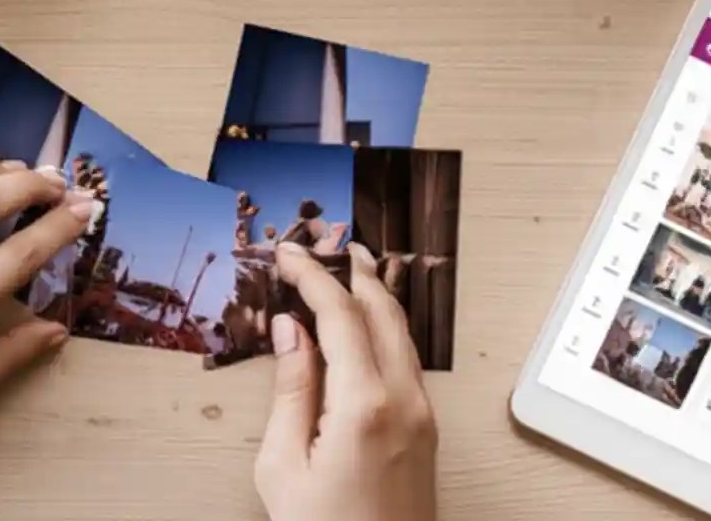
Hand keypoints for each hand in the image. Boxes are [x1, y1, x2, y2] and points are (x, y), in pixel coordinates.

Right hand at [255, 242, 438, 520]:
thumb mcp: (284, 465)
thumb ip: (290, 387)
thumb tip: (289, 330)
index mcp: (364, 405)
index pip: (338, 314)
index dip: (310, 275)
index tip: (286, 253)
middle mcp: (404, 401)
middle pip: (382, 310)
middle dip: (352, 270)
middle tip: (323, 245)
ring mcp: (422, 415)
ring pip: (401, 332)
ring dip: (372, 295)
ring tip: (343, 271)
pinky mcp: (426, 430)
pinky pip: (406, 360)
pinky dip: (382, 328)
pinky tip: (360, 326)